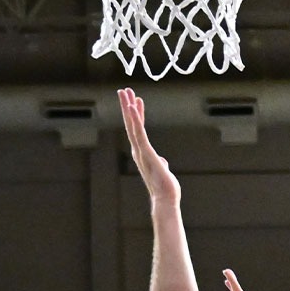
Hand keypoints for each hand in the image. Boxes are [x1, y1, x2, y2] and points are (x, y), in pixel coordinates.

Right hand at [117, 87, 178, 202]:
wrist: (165, 199)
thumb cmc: (165, 188)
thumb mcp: (163, 171)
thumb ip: (160, 163)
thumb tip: (162, 161)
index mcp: (142, 153)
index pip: (137, 130)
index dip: (136, 114)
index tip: (135, 101)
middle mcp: (138, 150)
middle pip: (130, 124)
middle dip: (127, 106)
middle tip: (123, 90)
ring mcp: (140, 150)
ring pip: (132, 125)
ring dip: (128, 107)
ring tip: (125, 92)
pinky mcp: (146, 151)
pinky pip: (138, 132)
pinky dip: (134, 118)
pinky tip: (131, 106)